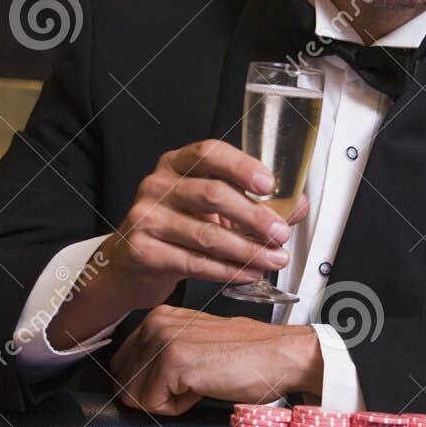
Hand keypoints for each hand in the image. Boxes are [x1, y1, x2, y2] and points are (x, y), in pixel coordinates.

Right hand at [48, 140, 309, 350]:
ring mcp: (146, 217)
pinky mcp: (142, 250)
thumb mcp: (213, 210)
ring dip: (247, 250)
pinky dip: (227, 271)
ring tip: (273, 260)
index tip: (269, 184)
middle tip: (280, 234)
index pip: (209, 152)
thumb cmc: (176, 230)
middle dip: (254, 217)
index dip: (242, 166)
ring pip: (206, 235)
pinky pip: (193, 262)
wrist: (128, 265)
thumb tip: (298, 205)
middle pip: (212, 194)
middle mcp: (157, 185)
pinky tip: (248, 274)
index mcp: (176, 164)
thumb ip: (255, 204)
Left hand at [110, 307, 321, 414]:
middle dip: (156, 395)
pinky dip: (180, 407)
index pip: (122, 367)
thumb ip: (163, 355)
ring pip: (134, 396)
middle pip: (124, 383)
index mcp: (159, 317)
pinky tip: (205, 387)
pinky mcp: (173, 361)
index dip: (151, 386)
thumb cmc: (248, 357)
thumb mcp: (195, 345)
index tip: (182, 380)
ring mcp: (163, 340)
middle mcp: (156, 323)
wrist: (282, 355)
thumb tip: (132, 387)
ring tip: (201, 383)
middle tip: (193, 382)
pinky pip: (154, 405)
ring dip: (168, 402)